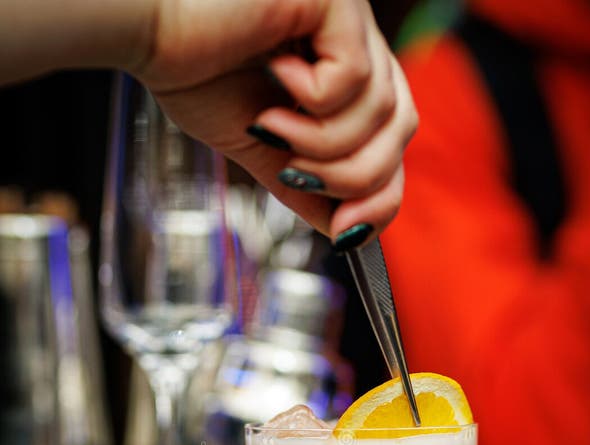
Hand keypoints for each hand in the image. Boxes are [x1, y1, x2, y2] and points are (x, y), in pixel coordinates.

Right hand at [136, 0, 416, 245]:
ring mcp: (350, 13)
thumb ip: (305, 182)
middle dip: (355, 177)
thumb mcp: (260, 145)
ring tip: (271, 126)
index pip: (393, 139)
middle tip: (297, 179)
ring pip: (382, 109)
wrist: (144, 27)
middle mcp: (356, 36)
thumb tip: (341, 231)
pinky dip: (316, 101)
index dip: (380, 195)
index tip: (345, 233)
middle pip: (400, 128)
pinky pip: (357, 76)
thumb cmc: (190, 68)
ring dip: (323, 142)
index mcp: (343, 68)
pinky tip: (275, 76)